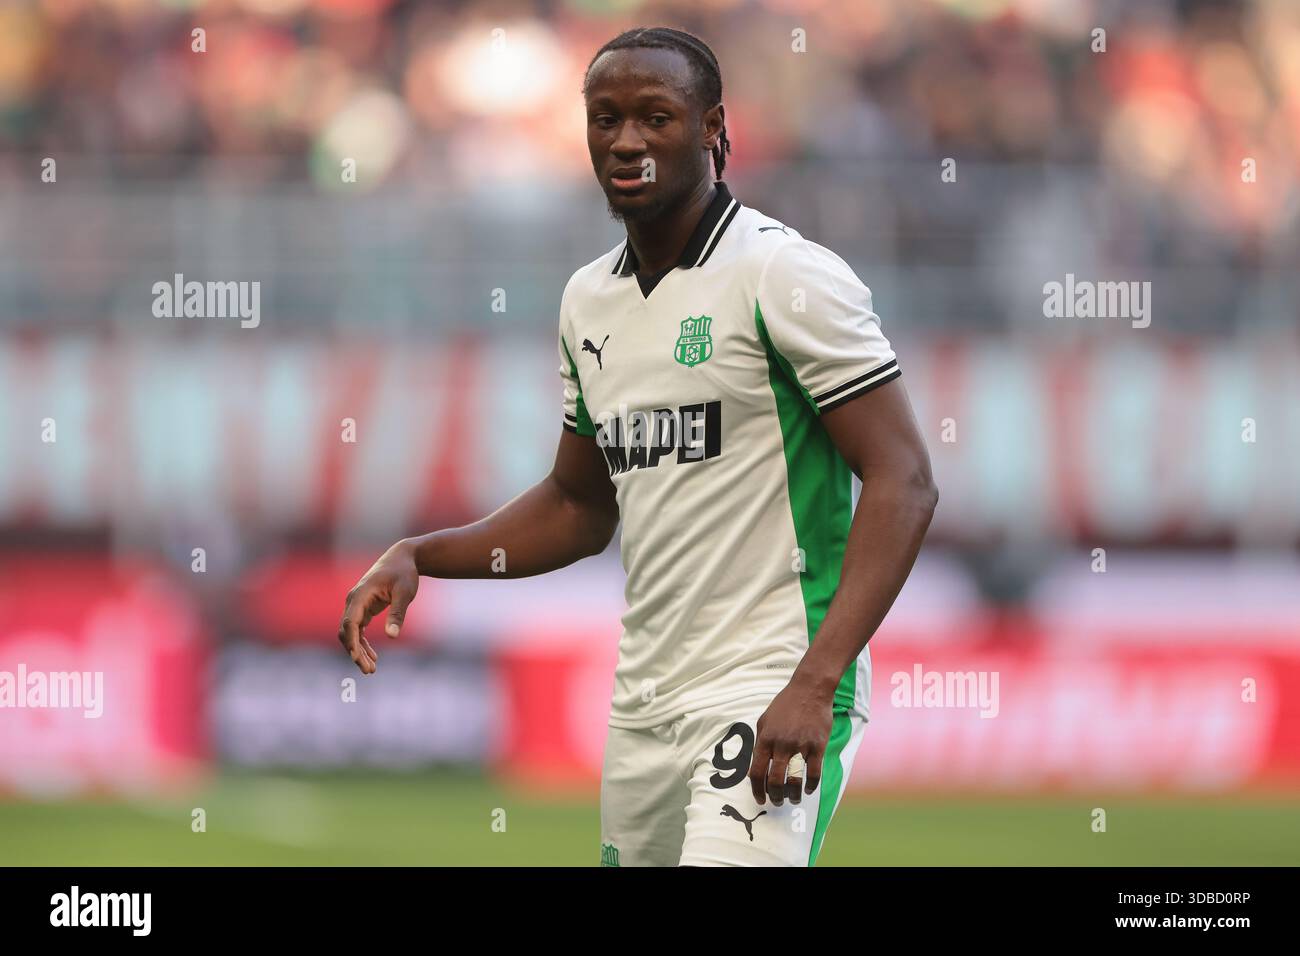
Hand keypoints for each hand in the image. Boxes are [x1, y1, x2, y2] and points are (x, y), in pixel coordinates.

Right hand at [337, 538, 420, 674]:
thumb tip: (392, 636)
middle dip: (355, 652)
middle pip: (347, 631)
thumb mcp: (405, 592)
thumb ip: (398, 613)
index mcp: (360, 594)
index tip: (358, 659)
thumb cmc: (404, 574)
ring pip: (350, 633)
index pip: (350, 622)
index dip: (352, 642)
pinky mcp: (362, 609)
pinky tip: (372, 657)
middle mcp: (353, 600)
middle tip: (369, 671)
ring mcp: (356, 605)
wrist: (402, 559)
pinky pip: (357, 630)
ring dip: (358, 651)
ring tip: (371, 669)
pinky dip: (362, 644)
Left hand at [747, 675, 833, 805]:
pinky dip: (811, 786)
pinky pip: (814, 773)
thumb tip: (754, 765)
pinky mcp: (817, 746)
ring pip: (794, 781)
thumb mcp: (764, 720)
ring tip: (793, 799)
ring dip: (793, 795)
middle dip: (775, 797)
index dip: (757, 790)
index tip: (760, 799)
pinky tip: (809, 790)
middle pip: (775, 781)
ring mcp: (800, 746)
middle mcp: (781, 744)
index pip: (756, 772)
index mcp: (765, 739)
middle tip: (777, 802)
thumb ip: (759, 742)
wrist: (810, 690)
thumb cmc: (785, 704)